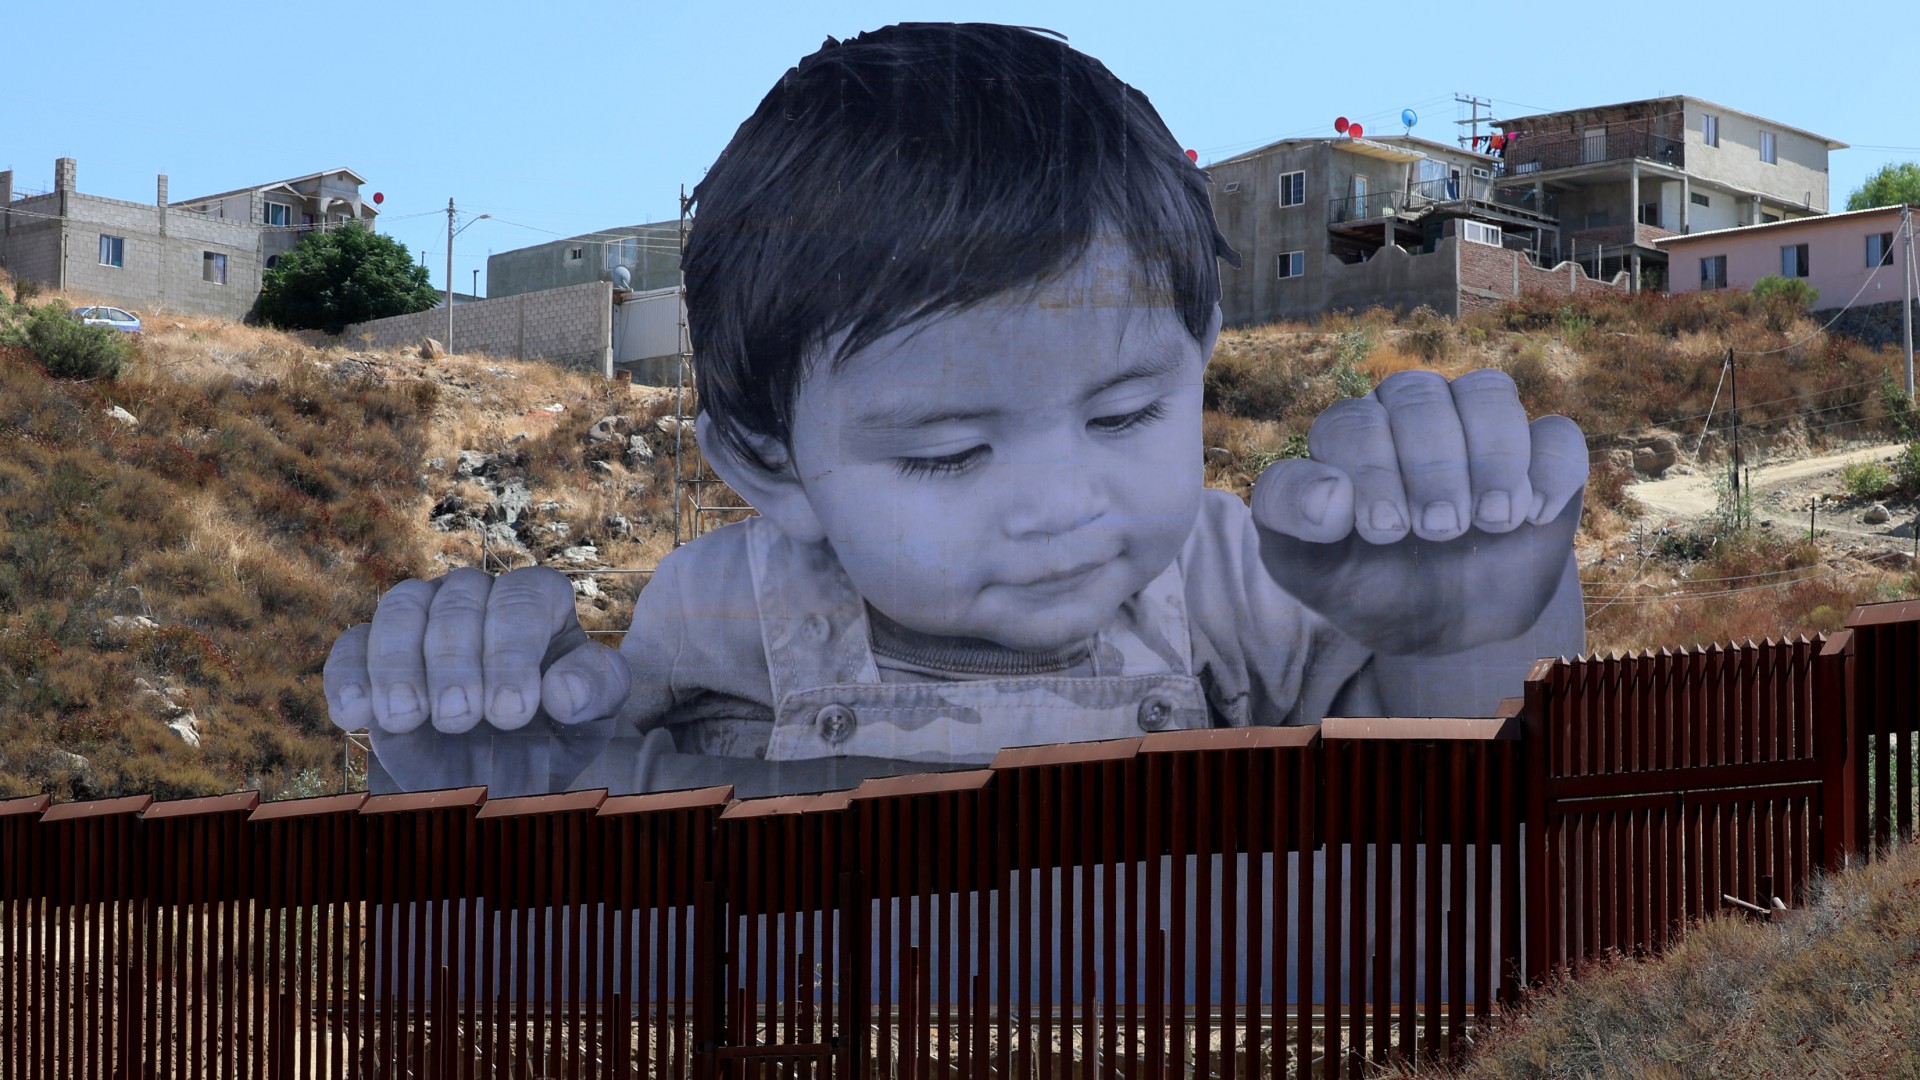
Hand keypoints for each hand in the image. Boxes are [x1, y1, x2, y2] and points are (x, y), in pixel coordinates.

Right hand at [324, 566, 631, 794]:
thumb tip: (564, 690)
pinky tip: (355, 716)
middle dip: (455, 663)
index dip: (512, 653)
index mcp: (536, 601)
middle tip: (460, 720)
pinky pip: (349, 646)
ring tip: (407, 719)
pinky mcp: (371, 653)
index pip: (523, 598)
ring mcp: (420, 618)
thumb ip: (598, 692)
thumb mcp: (592, 720)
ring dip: (398, 663)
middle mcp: (477, 597)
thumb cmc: (551, 737)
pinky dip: (347, 677)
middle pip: (458, 598)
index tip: (511, 715)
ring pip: (400, 607)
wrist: (495, 779)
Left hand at [1250, 369, 1585, 656]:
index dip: (1371, 470)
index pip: (1354, 422)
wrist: (1438, 627)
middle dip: (1431, 465)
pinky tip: (1533, 515)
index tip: (1385, 533)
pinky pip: (1557, 434)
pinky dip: (1549, 469)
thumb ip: (1288, 520)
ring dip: (1492, 457)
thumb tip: (1329, 492)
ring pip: (1488, 392)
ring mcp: (1479, 428)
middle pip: (1419, 395)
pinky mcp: (1541, 456)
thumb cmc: (1363, 584)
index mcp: (1351, 436)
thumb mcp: (1306, 567)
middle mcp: (1412, 415)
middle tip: (1439, 529)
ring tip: (1491, 521)